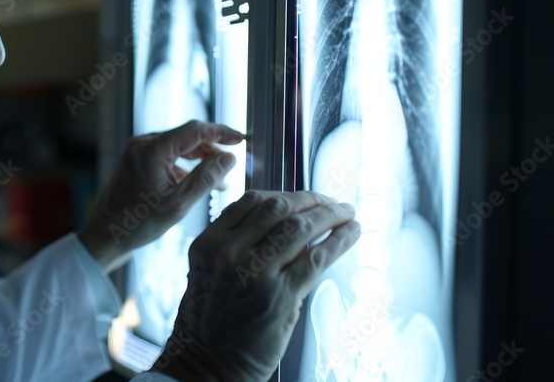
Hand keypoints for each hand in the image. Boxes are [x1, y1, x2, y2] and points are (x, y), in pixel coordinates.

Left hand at [78, 120, 243, 272]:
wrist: (104, 235)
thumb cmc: (137, 223)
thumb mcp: (179, 204)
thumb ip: (206, 178)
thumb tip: (230, 158)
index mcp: (153, 149)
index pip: (196, 130)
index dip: (222, 133)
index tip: (242, 139)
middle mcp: (144, 144)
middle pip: (188, 137)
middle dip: (212, 150)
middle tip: (230, 168)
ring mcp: (138, 152)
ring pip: (179, 147)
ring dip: (200, 160)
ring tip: (219, 180)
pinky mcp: (136, 162)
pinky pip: (167, 157)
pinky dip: (184, 167)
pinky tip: (197, 184)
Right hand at [152, 190, 360, 380]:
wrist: (207, 366)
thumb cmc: (210, 324)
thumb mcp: (210, 274)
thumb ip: (239, 247)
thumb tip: (287, 226)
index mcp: (208, 244)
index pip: (252, 202)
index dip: (285, 195)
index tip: (304, 198)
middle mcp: (228, 253)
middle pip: (278, 208)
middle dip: (311, 200)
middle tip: (331, 202)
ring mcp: (255, 273)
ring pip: (301, 228)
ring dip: (330, 215)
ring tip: (346, 214)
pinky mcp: (280, 296)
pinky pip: (318, 258)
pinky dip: (340, 241)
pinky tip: (351, 234)